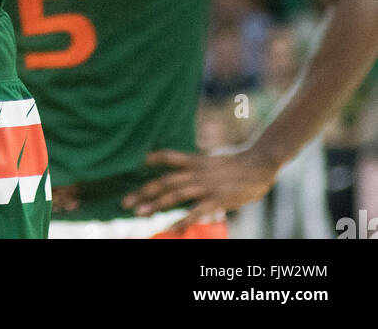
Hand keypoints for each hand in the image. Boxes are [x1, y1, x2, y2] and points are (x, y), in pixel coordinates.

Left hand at [122, 147, 277, 233]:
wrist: (260, 164)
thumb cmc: (239, 164)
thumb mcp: (215, 161)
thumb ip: (200, 167)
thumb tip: (188, 171)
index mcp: (196, 160)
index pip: (169, 156)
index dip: (153, 159)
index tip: (137, 163)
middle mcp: (197, 171)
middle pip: (165, 181)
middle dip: (144, 191)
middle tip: (125, 202)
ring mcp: (206, 185)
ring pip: (175, 195)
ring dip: (155, 204)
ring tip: (138, 212)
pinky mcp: (216, 200)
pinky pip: (194, 212)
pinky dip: (181, 220)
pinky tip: (170, 228)